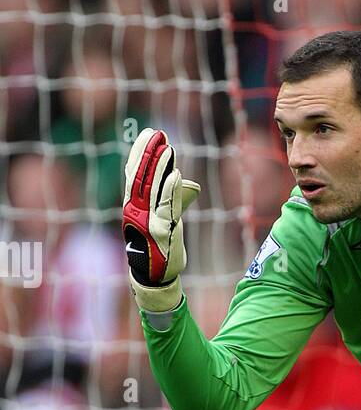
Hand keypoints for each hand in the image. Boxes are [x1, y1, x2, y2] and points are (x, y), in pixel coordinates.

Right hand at [122, 128, 199, 311]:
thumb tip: (177, 176)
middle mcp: (136, 210)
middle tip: (158, 134)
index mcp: (134, 205)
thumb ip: (171, 198)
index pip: (134, 174)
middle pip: (141, 177)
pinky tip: (175, 174)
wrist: (157, 275)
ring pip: (152, 189)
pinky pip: (166, 206)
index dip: (140, 153)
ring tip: (168, 148)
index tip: (147, 134)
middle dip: (150, 154)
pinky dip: (170, 190)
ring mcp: (146, 220)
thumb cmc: (161, 246)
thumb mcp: (165, 217)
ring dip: (160, 167)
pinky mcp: (159, 230)